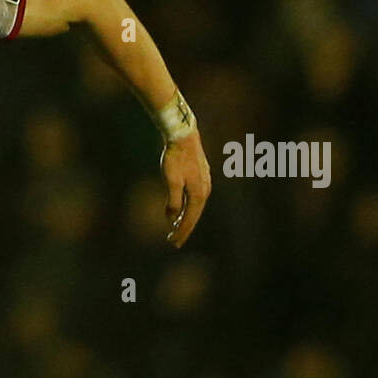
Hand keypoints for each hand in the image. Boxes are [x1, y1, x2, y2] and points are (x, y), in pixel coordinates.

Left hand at [161, 129, 210, 246]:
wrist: (183, 136)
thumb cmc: (176, 158)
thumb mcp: (172, 180)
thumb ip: (173, 200)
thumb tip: (172, 218)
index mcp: (199, 193)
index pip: (190, 218)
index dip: (181, 231)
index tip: (173, 242)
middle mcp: (205, 190)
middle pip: (194, 215)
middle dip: (184, 229)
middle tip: (174, 242)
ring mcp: (205, 183)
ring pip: (195, 207)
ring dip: (186, 219)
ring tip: (176, 229)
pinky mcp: (202, 176)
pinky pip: (195, 198)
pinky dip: (188, 207)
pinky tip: (182, 210)